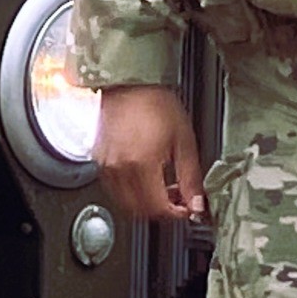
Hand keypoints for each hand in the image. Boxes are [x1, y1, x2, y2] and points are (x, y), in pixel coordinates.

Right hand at [97, 84, 206, 223]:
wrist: (129, 84)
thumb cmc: (155, 103)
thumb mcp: (184, 141)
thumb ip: (190, 178)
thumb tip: (196, 203)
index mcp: (141, 164)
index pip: (157, 207)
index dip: (176, 214)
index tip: (187, 209)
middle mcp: (119, 169)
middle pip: (139, 211)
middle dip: (162, 211)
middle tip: (178, 201)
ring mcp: (106, 167)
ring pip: (126, 204)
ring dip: (146, 204)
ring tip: (163, 189)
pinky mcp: (100, 163)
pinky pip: (115, 190)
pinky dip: (132, 193)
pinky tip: (145, 180)